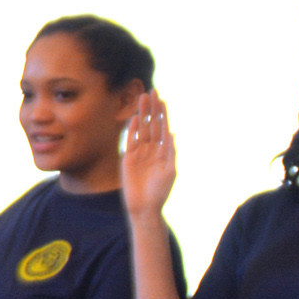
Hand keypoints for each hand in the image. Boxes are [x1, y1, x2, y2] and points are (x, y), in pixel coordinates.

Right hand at [120, 92, 176, 217]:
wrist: (144, 206)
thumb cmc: (160, 191)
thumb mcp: (170, 171)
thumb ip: (169, 152)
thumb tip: (171, 133)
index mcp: (164, 151)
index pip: (163, 127)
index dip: (162, 113)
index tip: (162, 99)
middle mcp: (152, 149)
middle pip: (151, 124)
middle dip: (151, 108)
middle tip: (152, 91)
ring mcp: (139, 152)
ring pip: (141, 128)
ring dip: (141, 114)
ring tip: (142, 98)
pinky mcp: (128, 158)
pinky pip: (130, 140)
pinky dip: (132, 130)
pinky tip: (134, 119)